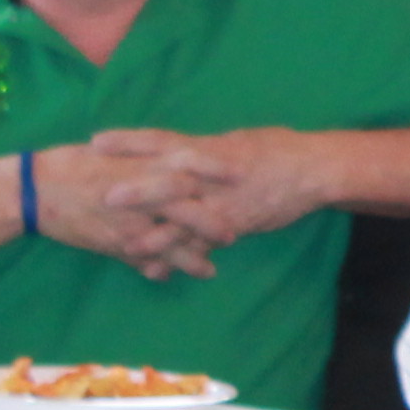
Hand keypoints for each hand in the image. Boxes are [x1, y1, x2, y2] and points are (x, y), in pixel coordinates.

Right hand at [36, 137, 219, 280]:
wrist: (34, 189)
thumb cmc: (75, 164)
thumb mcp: (115, 153)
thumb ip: (147, 159)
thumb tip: (181, 161)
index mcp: (141, 164)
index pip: (188, 163)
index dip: (216, 168)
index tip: (242, 174)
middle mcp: (139, 192)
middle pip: (187, 207)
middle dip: (213, 222)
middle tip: (235, 233)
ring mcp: (129, 219)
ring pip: (170, 241)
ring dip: (193, 256)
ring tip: (211, 270)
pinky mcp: (114, 241)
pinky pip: (144, 259)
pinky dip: (160, 269)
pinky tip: (172, 278)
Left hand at [92, 124, 328, 252]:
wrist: (314, 170)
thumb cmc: (277, 149)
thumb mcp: (236, 141)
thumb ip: (205, 149)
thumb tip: (181, 149)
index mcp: (207, 148)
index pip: (161, 140)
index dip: (129, 141)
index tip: (96, 141)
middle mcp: (211, 174)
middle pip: (168, 179)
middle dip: (136, 189)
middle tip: (101, 195)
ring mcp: (224, 200)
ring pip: (185, 218)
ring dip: (155, 232)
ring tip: (125, 244)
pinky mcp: (236, 222)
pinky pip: (205, 243)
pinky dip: (183, 257)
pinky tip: (161, 269)